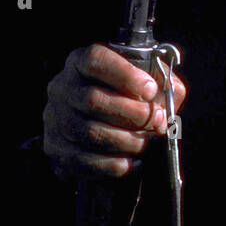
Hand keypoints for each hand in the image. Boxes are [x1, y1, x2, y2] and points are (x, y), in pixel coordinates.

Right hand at [43, 43, 185, 180]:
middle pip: (92, 100)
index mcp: (80, 63)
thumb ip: (161, 82)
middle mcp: (63, 88)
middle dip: (133, 114)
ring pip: (90, 132)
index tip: (150, 89)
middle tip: (157, 121)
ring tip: (146, 143)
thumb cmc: (122, 101)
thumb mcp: (141, 83)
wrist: (90, 132)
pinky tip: (131, 163)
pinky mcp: (56, 150)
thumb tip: (170, 91)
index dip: (125, 75)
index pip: (95, 60)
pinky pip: (84, 161)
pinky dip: (113, 165)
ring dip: (127, 141)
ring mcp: (55, 120)